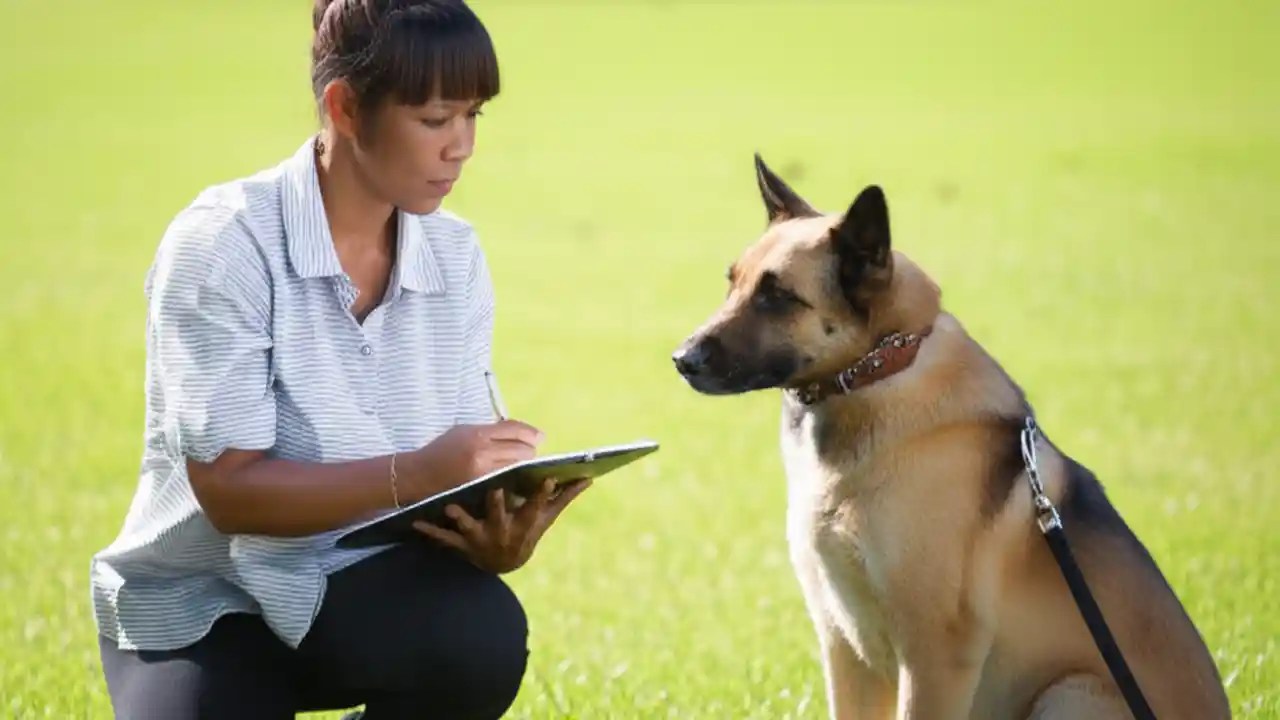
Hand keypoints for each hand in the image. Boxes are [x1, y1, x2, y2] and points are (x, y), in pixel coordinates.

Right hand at [403, 420, 543, 501]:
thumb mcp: (463, 431)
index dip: (531, 433)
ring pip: (518, 468)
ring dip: (523, 467)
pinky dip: (513, 480)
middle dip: (529, 452)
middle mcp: (482, 452)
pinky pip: (507, 483)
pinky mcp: (480, 489)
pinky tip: (514, 480)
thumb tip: (520, 432)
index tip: (540, 437)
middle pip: (522, 450)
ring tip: (521, 467)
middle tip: (529, 454)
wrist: (417, 475)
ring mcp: (482, 473)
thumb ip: (490, 431)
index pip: (514, 429)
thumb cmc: (441, 450)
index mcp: (477, 434)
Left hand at [413, 478, 592, 573]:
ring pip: (470, 528)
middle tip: (494, 487)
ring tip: (450, 506)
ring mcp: (481, 541)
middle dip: (497, 504)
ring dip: (460, 518)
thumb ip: (564, 497)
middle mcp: (503, 532)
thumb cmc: (527, 533)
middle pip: (500, 516)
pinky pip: (444, 540)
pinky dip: (429, 531)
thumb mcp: (546, 519)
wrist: (503, 564)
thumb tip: (589, 477)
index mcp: (524, 522)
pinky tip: (415, 521)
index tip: (548, 477)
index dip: (542, 493)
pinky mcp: (462, 547)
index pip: (535, 505)